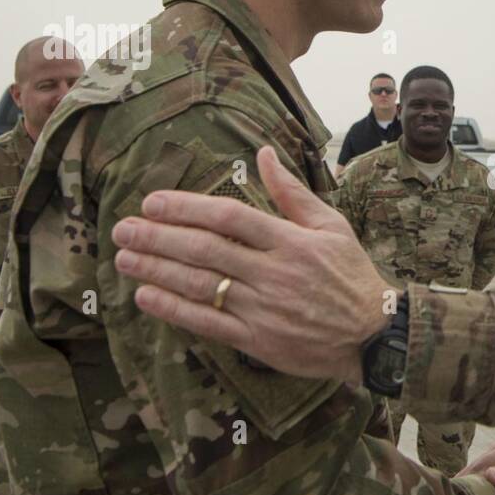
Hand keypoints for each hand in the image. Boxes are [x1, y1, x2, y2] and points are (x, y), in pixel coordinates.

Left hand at [111, 146, 390, 379]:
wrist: (372, 334)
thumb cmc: (351, 275)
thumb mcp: (332, 225)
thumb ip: (292, 192)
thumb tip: (264, 153)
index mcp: (292, 242)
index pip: (230, 218)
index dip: (187, 207)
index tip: (153, 202)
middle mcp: (274, 274)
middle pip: (206, 250)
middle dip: (159, 237)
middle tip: (122, 227)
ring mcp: (264, 309)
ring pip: (200, 286)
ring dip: (157, 270)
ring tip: (124, 257)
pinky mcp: (258, 340)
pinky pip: (207, 323)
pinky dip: (173, 310)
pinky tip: (146, 296)